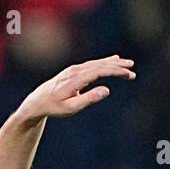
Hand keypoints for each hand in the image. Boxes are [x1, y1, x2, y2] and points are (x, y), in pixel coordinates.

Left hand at [17, 56, 134, 122]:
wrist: (37, 102)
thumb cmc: (54, 107)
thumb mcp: (71, 107)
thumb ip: (89, 99)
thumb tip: (106, 90)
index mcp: (76, 79)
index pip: (100, 70)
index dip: (116, 71)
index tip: (129, 74)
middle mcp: (75, 71)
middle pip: (100, 64)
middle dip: (118, 66)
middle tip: (132, 69)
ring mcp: (73, 70)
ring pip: (96, 63)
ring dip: (112, 63)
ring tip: (126, 64)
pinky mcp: (72, 71)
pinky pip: (91, 64)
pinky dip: (103, 62)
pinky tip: (111, 61)